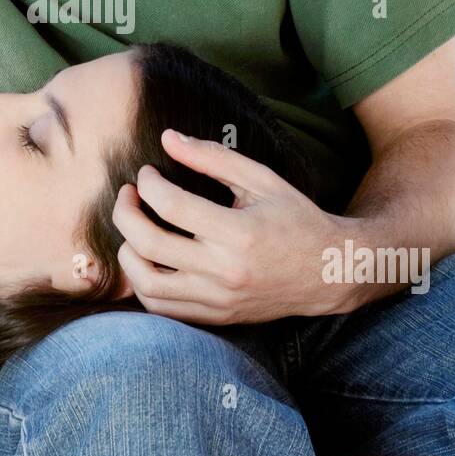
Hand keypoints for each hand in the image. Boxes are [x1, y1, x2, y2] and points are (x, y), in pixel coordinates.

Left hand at [111, 129, 351, 324]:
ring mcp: (219, 300)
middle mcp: (225, 271)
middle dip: (125, 214)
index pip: (172, 207)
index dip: (148, 184)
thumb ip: (212, 157)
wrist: (329, 272)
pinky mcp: (217, 317)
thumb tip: (168, 138)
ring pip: (147, 284)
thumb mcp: (261, 179)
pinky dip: (143, 283)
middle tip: (128, 195)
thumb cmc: (296, 219)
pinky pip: (162, 307)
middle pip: (149, 245)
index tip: (147, 173)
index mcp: (239, 233)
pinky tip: (148, 259)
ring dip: (128, 253)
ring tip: (133, 229)